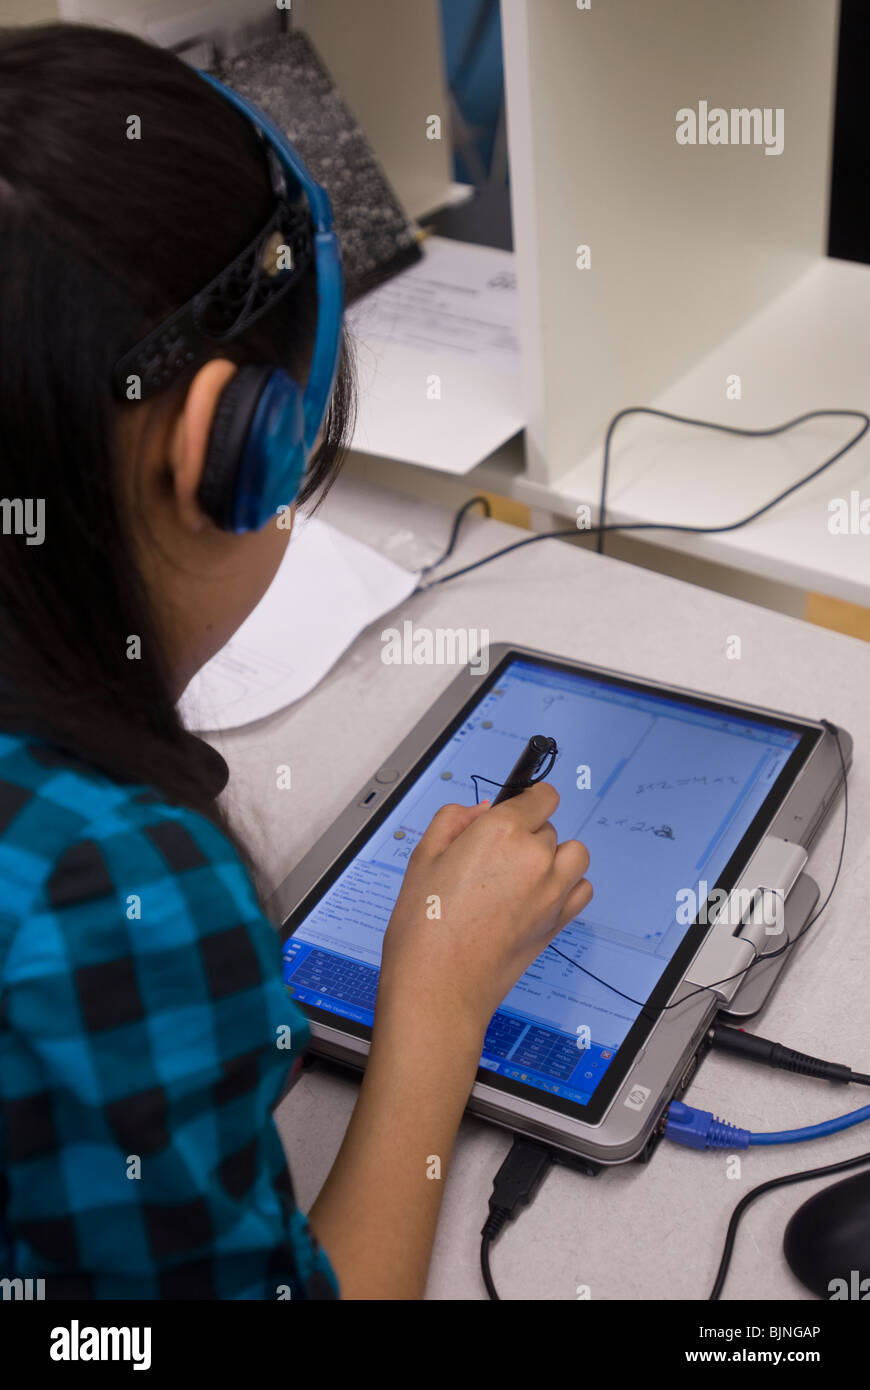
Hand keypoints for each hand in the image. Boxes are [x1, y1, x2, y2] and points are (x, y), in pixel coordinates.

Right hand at [377, 783, 591, 1041]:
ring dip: (555, 857)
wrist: (438, 985)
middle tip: (494, 860)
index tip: (515, 811)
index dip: (527, 802)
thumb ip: (453, 821)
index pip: (542, 796)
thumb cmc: (423, 925)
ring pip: (573, 854)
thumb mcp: (423, 857)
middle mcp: (534, 855)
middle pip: (549, 827)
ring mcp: (551, 890)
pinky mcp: (558, 920)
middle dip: (526, 835)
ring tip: (523, 875)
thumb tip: (480, 811)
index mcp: (500, 830)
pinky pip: (582, 888)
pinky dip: (568, 887)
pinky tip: (538, 897)